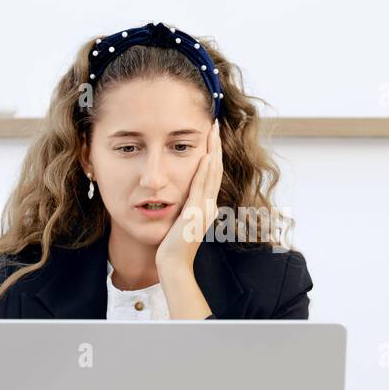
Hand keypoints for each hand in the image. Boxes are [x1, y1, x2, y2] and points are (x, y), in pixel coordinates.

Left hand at [155, 119, 221, 274]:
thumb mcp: (181, 223)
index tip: (210, 136)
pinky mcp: (195, 213)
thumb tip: (185, 201)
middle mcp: (209, 205)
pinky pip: (201, 187)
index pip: (211, 174)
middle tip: (214, 124)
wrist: (173, 265)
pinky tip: (206, 156)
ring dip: (213, 151)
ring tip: (212, 132)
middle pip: (215, 169)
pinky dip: (205, 171)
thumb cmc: (172, 247)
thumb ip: (186, 210)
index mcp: (206, 206)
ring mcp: (204, 209)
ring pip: (211, 174)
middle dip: (215, 145)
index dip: (213, 153)